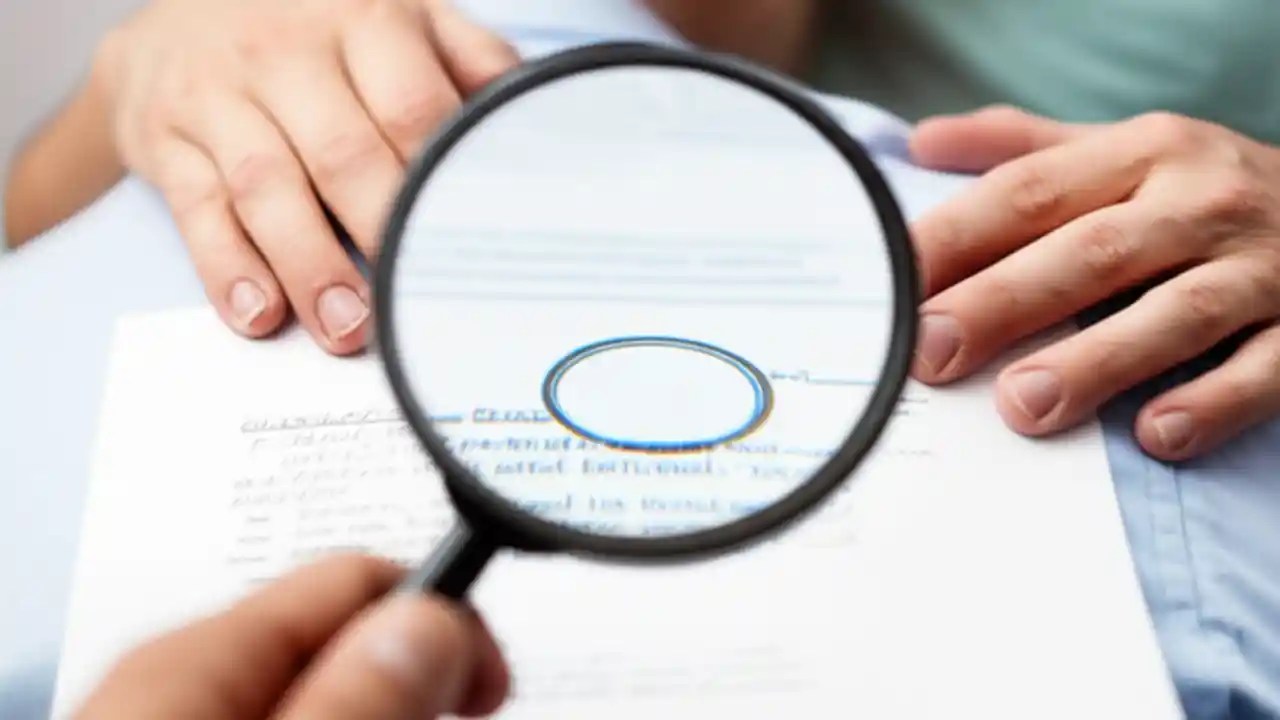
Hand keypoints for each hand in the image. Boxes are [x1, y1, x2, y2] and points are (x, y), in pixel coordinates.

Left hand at [74, 555, 508, 718]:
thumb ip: (358, 699)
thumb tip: (436, 622)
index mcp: (198, 655)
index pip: (359, 572)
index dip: (448, 614)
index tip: (490, 681)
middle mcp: (183, 672)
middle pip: (345, 629)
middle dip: (415, 669)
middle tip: (457, 715)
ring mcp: (177, 711)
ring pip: (317, 678)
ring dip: (379, 698)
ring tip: (420, 719)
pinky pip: (280, 703)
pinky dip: (333, 711)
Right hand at [92, 0, 517, 354]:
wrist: (174, 13)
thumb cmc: (313, 29)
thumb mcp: (392, 17)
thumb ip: (462, 59)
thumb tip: (532, 117)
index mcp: (363, 19)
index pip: (413, 108)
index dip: (438, 180)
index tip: (466, 241)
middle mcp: (287, 52)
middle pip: (343, 154)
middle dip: (382, 233)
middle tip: (411, 301)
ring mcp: (219, 95)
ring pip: (268, 188)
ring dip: (309, 266)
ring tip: (346, 329)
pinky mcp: (167, 139)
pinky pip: (197, 210)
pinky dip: (227, 268)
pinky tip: (258, 312)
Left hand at [907, 106, 1279, 461]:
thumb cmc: (1200, 188)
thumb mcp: (1123, 150)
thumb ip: (1025, 150)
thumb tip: (920, 142)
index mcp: (1140, 154)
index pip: (1028, 192)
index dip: (955, 237)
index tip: (890, 282)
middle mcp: (1198, 201)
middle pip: (1089, 252)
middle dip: (1004, 302)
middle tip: (931, 350)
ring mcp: (1260, 267)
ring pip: (1174, 314)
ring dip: (1096, 361)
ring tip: (1025, 405)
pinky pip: (1265, 370)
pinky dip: (1212, 402)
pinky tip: (1157, 436)